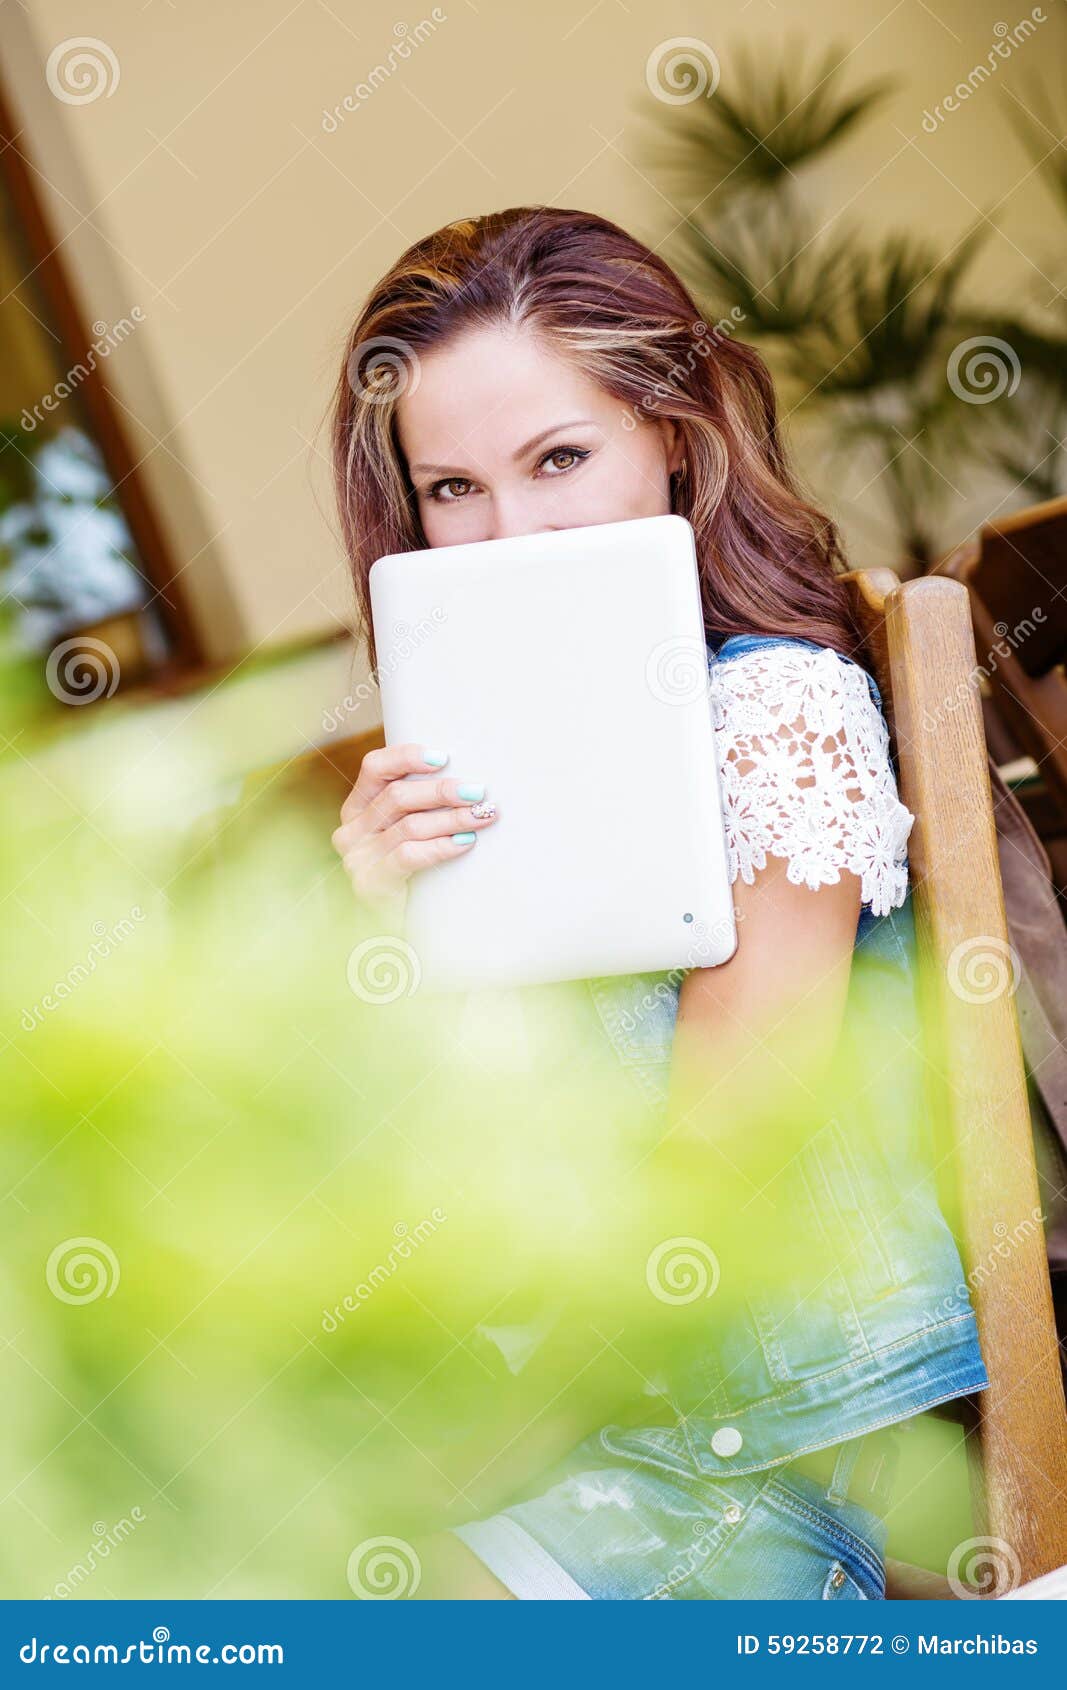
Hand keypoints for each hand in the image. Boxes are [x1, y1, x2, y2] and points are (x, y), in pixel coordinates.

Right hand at [331, 743, 498, 920]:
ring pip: (409, 826)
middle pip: (397, 796)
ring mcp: (356, 859)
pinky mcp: (369, 884)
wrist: (386, 932)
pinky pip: (409, 855)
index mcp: (356, 808)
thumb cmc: (406, 874)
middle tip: (478, 791)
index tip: (443, 758)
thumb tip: (465, 782)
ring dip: (451, 818)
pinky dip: (441, 846)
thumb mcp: (404, 834)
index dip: (407, 757)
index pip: (374, 767)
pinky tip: (465, 842)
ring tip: (483, 815)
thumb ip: (418, 807)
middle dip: (442, 791)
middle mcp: (350, 830)